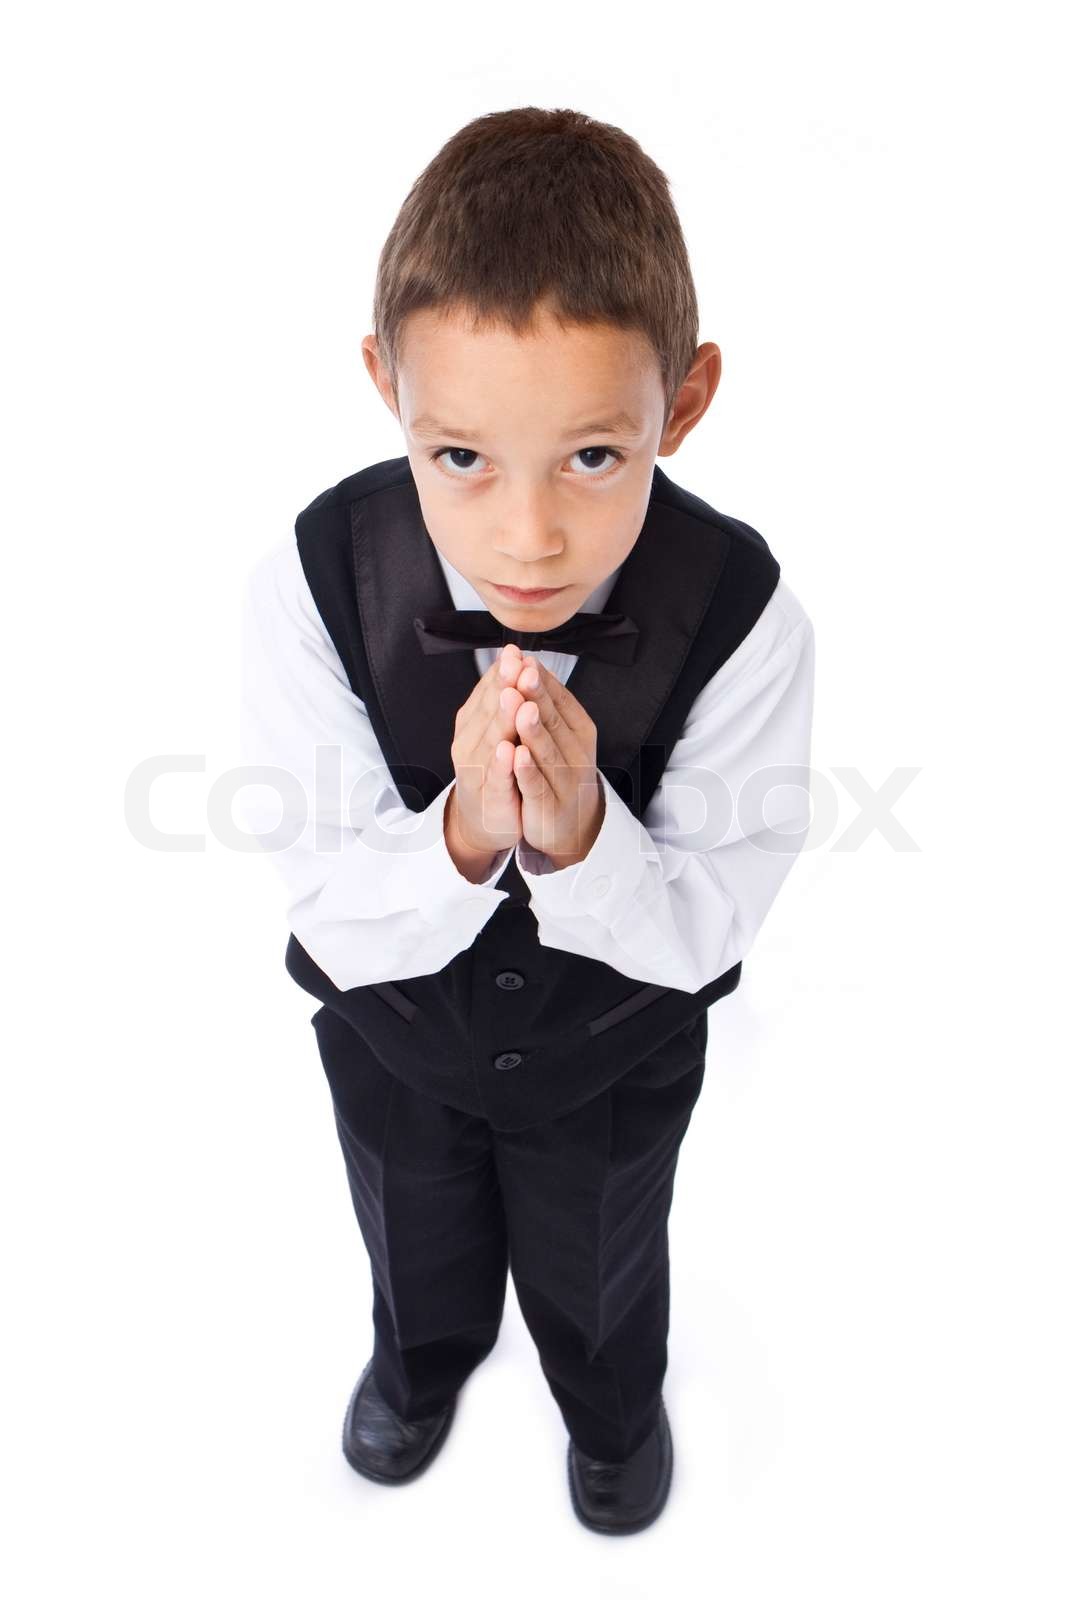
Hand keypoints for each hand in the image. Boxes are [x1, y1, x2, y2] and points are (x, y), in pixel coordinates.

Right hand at [446, 641, 528, 859]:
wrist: (486, 819)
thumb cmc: (496, 768)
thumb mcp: (499, 729)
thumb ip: (504, 700)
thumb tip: (515, 657)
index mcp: (473, 722)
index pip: (488, 692)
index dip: (502, 673)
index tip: (516, 652)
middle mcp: (469, 743)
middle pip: (488, 711)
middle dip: (503, 687)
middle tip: (516, 664)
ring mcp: (477, 771)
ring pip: (490, 741)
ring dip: (502, 720)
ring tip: (515, 698)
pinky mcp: (489, 798)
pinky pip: (495, 778)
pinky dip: (501, 764)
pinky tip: (508, 751)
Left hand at [508, 657, 605, 867]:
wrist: (567, 826)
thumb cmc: (558, 773)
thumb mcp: (559, 735)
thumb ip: (547, 704)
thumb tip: (527, 662)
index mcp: (579, 730)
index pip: (560, 699)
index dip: (541, 679)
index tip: (522, 657)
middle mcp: (576, 753)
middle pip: (553, 720)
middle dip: (536, 695)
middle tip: (522, 670)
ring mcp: (565, 781)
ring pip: (547, 752)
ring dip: (532, 729)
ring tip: (520, 705)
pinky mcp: (549, 806)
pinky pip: (537, 786)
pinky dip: (527, 770)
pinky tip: (517, 755)